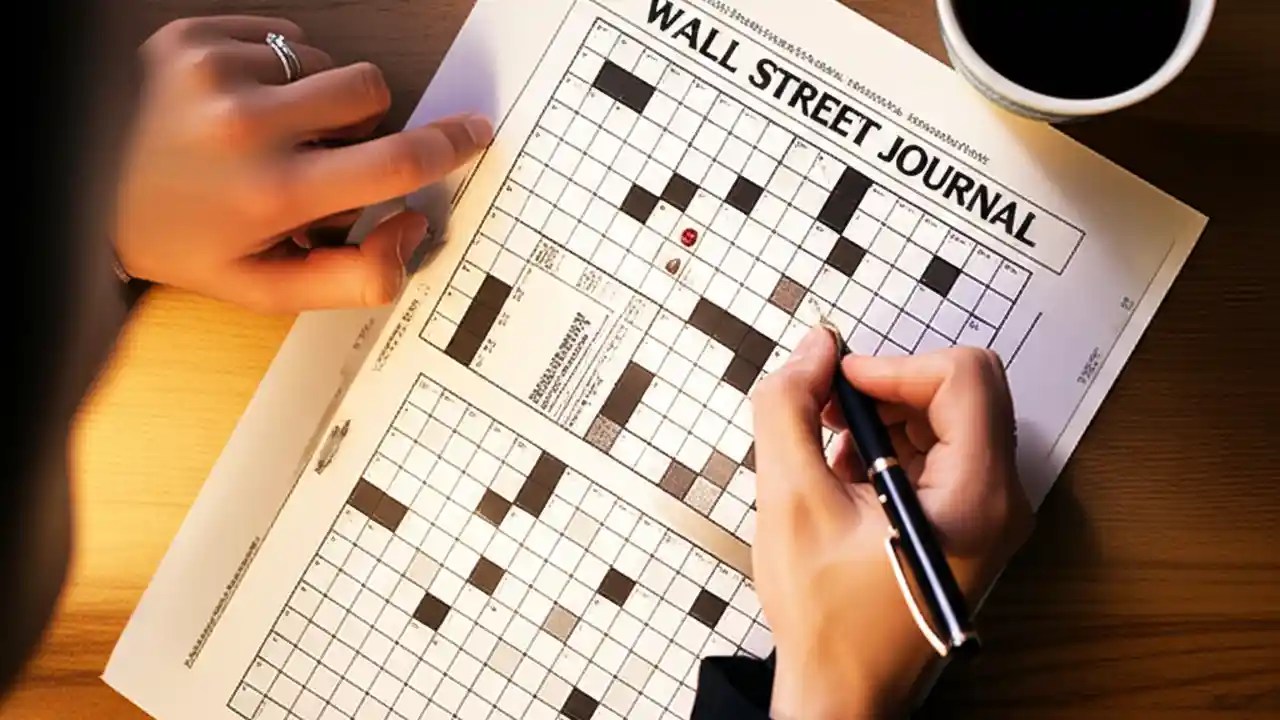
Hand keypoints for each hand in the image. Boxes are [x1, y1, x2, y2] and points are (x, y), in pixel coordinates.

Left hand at [113, 16, 492, 311]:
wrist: (76, 190)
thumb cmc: (180, 241)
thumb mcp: (265, 287)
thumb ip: (357, 276)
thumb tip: (413, 226)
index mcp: (273, 195)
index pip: (394, 161)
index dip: (447, 146)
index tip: (472, 132)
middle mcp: (247, 125)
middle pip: (371, 90)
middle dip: (365, 122)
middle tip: (320, 156)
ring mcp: (217, 70)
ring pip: (326, 62)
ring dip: (316, 98)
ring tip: (265, 134)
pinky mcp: (193, 35)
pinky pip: (279, 37)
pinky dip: (275, 70)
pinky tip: (236, 105)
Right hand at [749, 328, 1033, 717]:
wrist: (843, 690)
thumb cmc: (825, 615)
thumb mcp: (789, 502)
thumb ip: (790, 410)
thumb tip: (814, 350)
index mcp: (975, 497)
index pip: (962, 376)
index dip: (892, 365)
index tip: (839, 384)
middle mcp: (1001, 502)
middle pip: (961, 392)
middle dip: (888, 389)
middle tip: (830, 413)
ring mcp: (991, 515)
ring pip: (951, 419)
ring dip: (887, 418)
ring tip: (832, 456)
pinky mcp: (971, 524)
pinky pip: (942, 454)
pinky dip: (893, 448)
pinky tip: (848, 481)